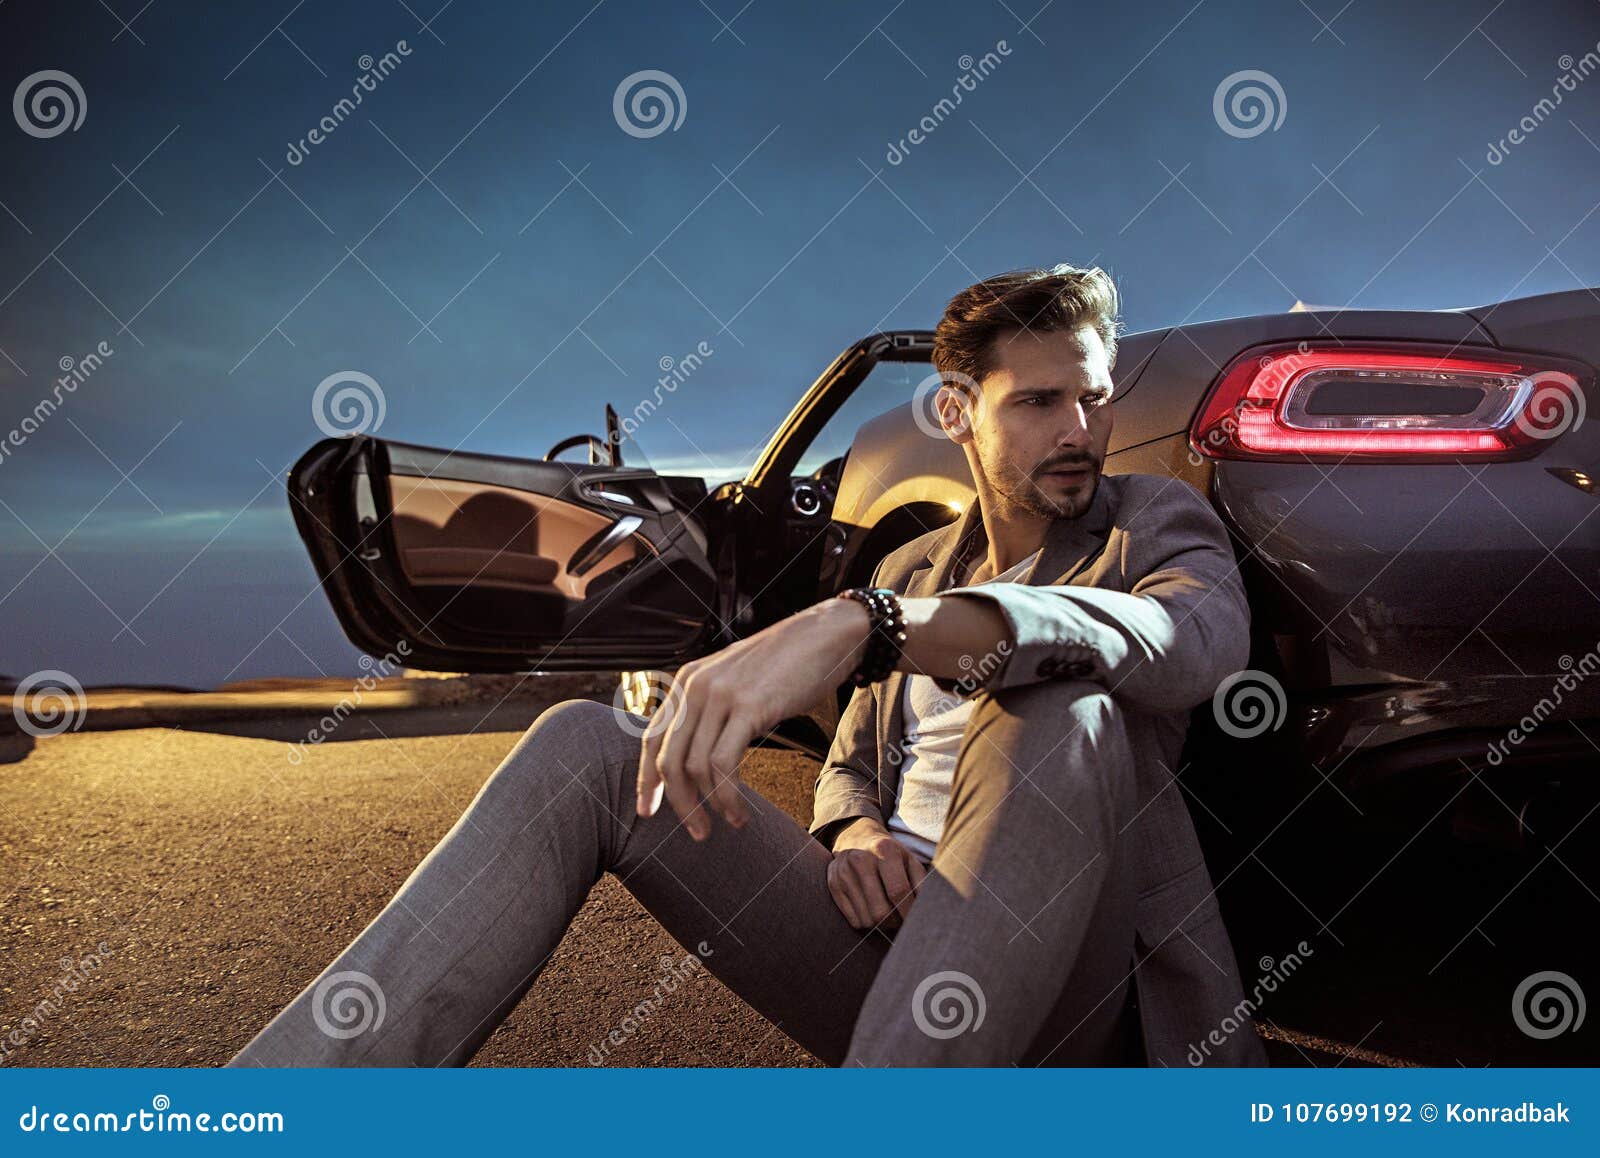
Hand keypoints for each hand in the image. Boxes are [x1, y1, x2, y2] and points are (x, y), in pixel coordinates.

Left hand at [635, 597, 872, 839]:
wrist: (827, 635)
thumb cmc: (788, 662)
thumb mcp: (737, 679)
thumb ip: (713, 707)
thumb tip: (699, 754)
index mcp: (688, 680)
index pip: (651, 738)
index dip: (646, 780)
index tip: (648, 811)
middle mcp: (696, 686)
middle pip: (668, 759)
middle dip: (677, 803)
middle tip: (695, 832)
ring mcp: (720, 696)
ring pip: (694, 766)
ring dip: (709, 806)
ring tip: (730, 823)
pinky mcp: (748, 707)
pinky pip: (724, 764)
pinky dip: (728, 796)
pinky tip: (740, 812)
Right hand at [826, 817, 927, 929]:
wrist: (856, 837)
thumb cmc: (889, 853)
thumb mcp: (909, 860)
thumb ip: (921, 883)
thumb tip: (926, 912)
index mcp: (884, 850)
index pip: (898, 891)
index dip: (908, 913)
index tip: (915, 922)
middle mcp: (860, 859)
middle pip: (880, 911)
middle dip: (894, 922)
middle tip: (900, 920)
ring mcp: (843, 872)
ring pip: (867, 920)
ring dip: (881, 924)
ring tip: (886, 912)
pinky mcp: (833, 884)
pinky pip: (853, 920)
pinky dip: (866, 922)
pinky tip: (870, 908)